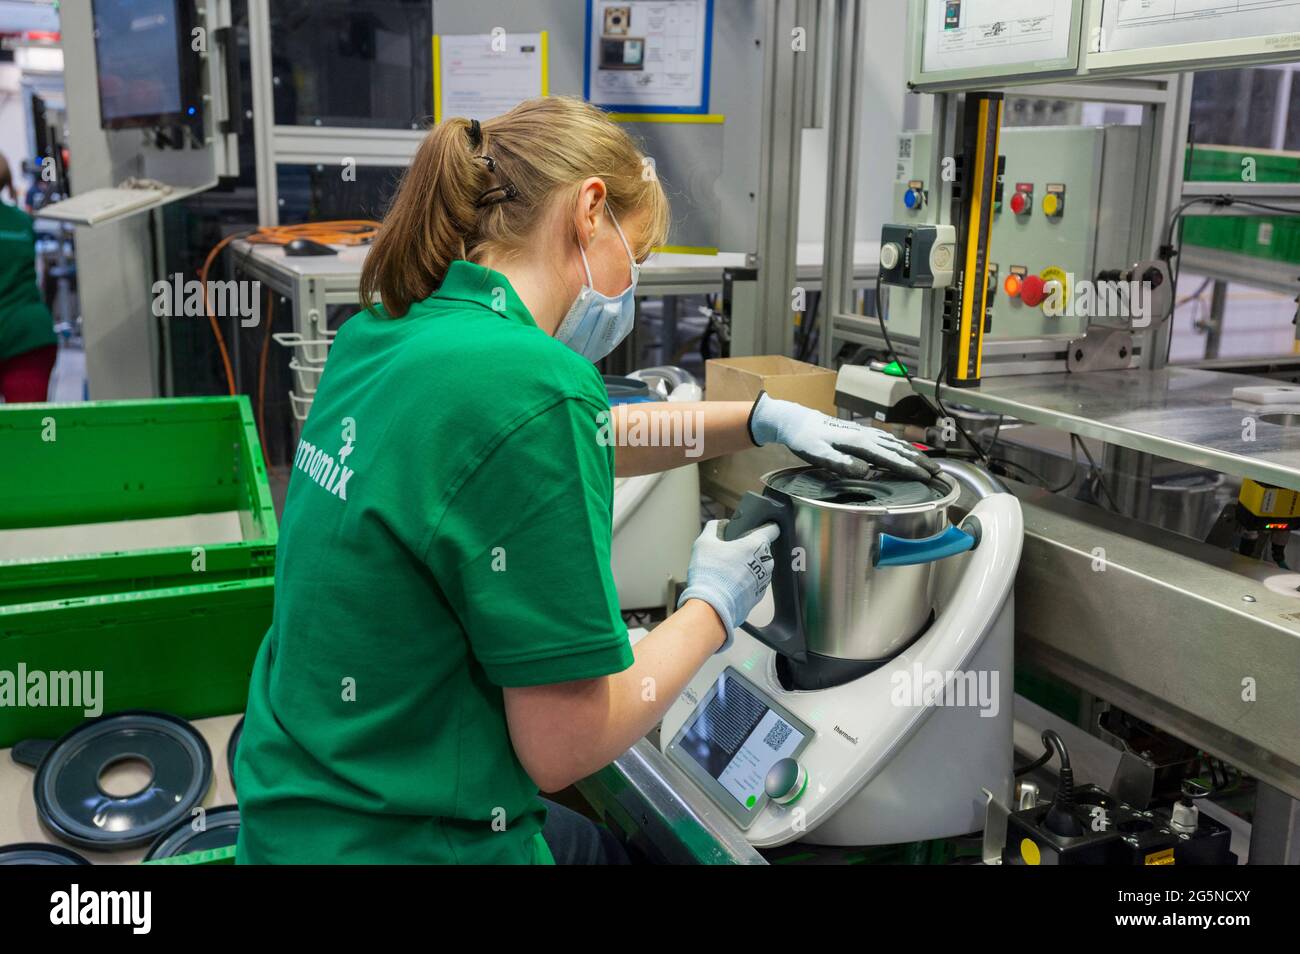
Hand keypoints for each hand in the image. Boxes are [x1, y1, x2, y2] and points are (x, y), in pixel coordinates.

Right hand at [677, 519, 779, 651]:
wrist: (711, 608)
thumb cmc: (710, 573)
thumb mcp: (704, 543)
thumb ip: (713, 528)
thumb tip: (719, 524)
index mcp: (756, 545)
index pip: (772, 529)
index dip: (766, 525)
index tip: (757, 527)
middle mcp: (766, 562)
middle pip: (762, 548)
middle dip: (749, 548)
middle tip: (731, 551)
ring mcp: (764, 581)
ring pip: (759, 566)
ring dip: (748, 565)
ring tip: (727, 570)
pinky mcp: (759, 596)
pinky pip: (754, 583)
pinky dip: (745, 581)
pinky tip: (729, 584)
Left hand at [749, 391, 938, 481]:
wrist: (795, 420)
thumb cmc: (804, 439)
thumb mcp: (817, 453)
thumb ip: (840, 462)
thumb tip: (864, 471)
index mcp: (858, 442)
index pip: (890, 458)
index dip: (909, 468)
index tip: (926, 477)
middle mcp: (865, 435)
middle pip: (898, 450)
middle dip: (920, 461)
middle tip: (939, 472)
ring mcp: (864, 432)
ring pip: (896, 443)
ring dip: (914, 454)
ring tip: (929, 463)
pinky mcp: (860, 432)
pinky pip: (887, 439)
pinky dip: (901, 445)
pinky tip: (905, 449)